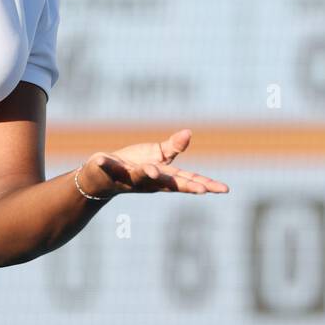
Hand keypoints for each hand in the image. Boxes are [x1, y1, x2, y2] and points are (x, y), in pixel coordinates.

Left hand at [78, 129, 227, 195]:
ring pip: (139, 177)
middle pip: (168, 183)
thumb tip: (189, 132)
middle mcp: (149, 181)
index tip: (224, 189)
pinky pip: (107, 167)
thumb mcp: (158, 155)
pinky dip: (104, 163)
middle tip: (202, 191)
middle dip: (184, 186)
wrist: (104, 177)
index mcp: (164, 177)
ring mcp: (129, 177)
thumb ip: (174, 146)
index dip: (205, 184)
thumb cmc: (136, 166)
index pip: (188, 181)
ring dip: (146, 174)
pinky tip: (100, 157)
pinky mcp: (110, 171)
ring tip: (152, 170)